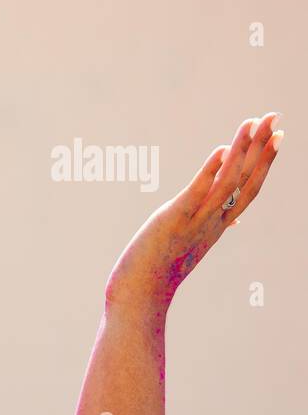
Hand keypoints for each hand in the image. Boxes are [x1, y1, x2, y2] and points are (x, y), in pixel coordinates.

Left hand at [104, 113, 282, 314]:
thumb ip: (209, 229)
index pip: (248, 189)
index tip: (277, 137)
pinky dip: (209, 173)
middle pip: (244, 180)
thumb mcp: (189, 247)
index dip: (264, 163)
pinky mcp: (173, 221)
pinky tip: (220, 151)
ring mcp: (194, 221)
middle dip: (261, 147)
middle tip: (275, 116)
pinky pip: (196, 194)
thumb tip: (235, 221)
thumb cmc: (158, 274)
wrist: (138, 298)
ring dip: (241, 151)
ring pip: (226, 183)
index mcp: (216, 225)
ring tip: (254, 123)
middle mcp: (212, 222)